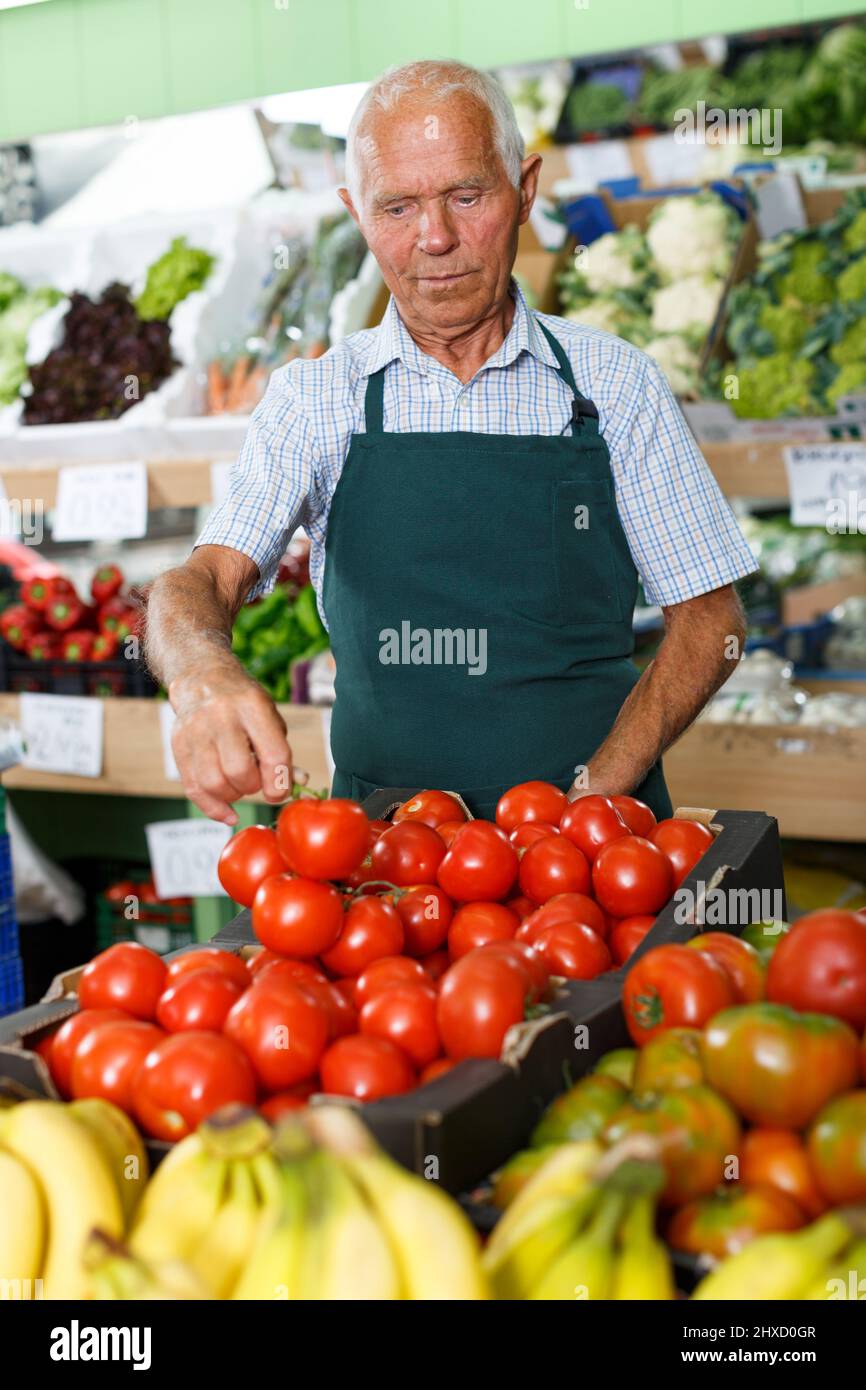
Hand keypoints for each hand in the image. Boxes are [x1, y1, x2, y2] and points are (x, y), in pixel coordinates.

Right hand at [169, 660, 299, 824]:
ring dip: (233, 796)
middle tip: (256, 781)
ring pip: (214, 784)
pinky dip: (214, 808)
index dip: (280, 783)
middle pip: (239, 771)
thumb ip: (282, 752)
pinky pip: (194, 789)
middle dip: (253, 787)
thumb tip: (298, 782)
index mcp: (252, 706)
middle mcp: (221, 716)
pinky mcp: (179, 745)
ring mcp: (196, 731)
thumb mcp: (269, 718)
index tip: (281, 792)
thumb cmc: (244, 704)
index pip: (273, 754)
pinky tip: (228, 811)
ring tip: (239, 785)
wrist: (202, 678)